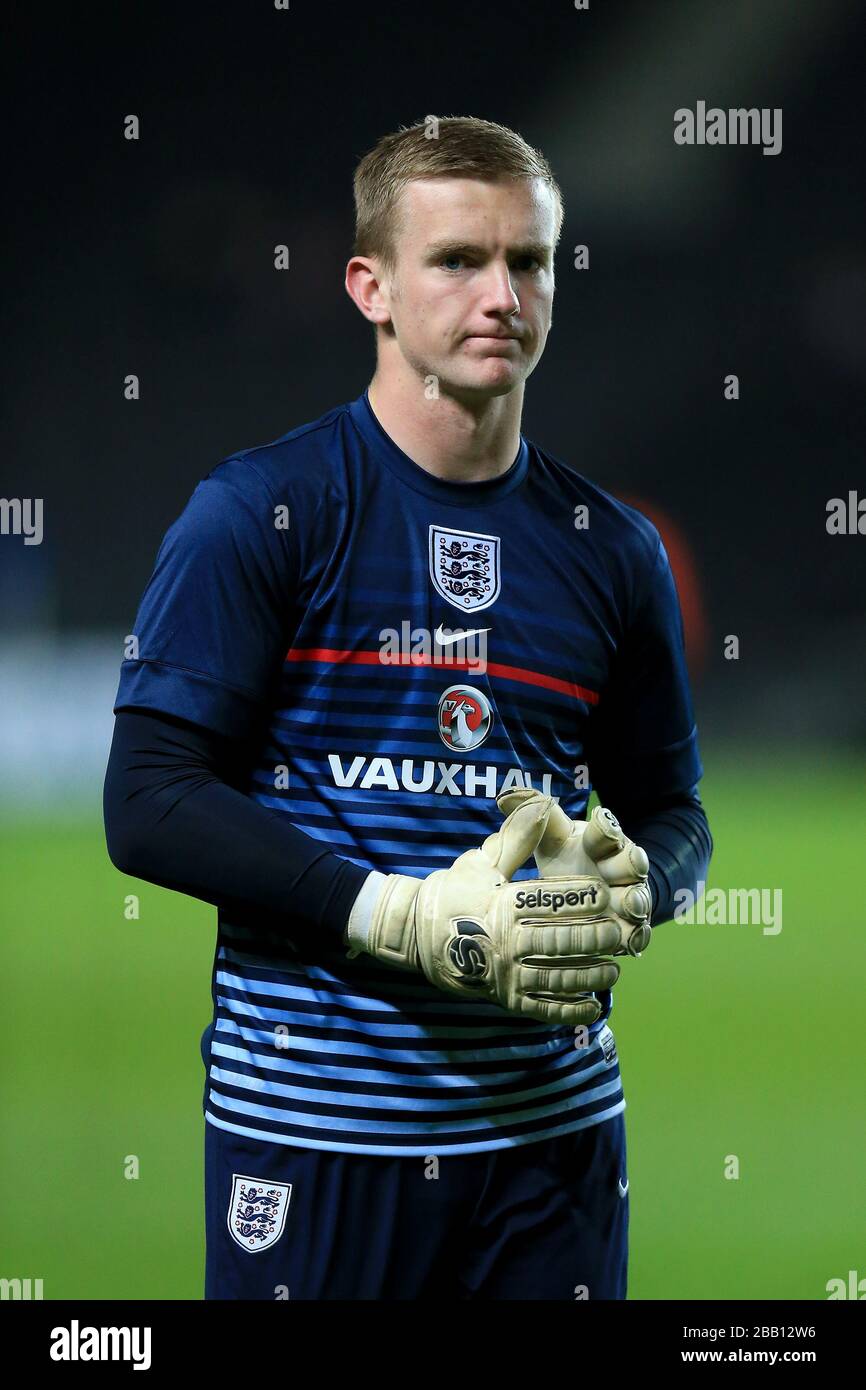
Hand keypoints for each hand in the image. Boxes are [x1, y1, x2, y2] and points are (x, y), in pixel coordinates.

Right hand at [346, 793, 622, 1024]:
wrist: (412, 934)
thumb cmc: (452, 892)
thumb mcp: (481, 861)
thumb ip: (517, 838)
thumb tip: (542, 806)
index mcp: (502, 905)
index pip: (552, 902)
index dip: (583, 899)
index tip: (606, 895)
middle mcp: (505, 941)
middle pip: (561, 940)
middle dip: (595, 937)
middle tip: (619, 932)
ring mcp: (504, 974)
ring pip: (557, 977)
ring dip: (590, 975)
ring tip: (614, 969)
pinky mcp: (502, 998)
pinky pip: (541, 1008)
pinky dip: (570, 1010)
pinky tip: (594, 1006)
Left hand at [496, 790, 651, 957]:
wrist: (577, 897)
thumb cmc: (565, 857)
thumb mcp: (551, 838)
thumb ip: (535, 817)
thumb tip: (504, 797)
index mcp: (604, 842)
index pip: (607, 831)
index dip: (606, 827)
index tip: (601, 820)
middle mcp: (622, 869)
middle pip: (632, 864)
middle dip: (632, 863)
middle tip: (632, 863)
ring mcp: (628, 900)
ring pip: (638, 900)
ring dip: (637, 902)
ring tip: (630, 905)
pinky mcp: (627, 930)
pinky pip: (636, 934)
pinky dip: (633, 938)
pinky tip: (627, 943)